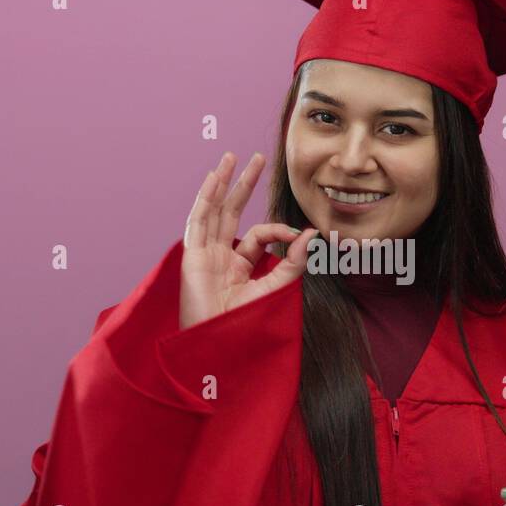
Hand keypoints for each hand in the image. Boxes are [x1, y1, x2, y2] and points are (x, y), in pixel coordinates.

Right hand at [180, 152, 316, 329]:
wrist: (221, 347)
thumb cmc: (246, 326)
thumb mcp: (276, 289)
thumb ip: (293, 261)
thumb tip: (312, 232)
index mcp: (238, 267)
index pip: (258, 235)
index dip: (278, 229)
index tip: (298, 232)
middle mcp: (220, 257)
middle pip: (232, 212)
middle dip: (244, 184)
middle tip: (256, 157)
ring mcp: (204, 255)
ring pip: (213, 211)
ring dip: (222, 183)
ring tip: (231, 157)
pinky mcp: (193, 257)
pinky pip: (198, 221)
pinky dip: (205, 199)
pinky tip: (214, 178)